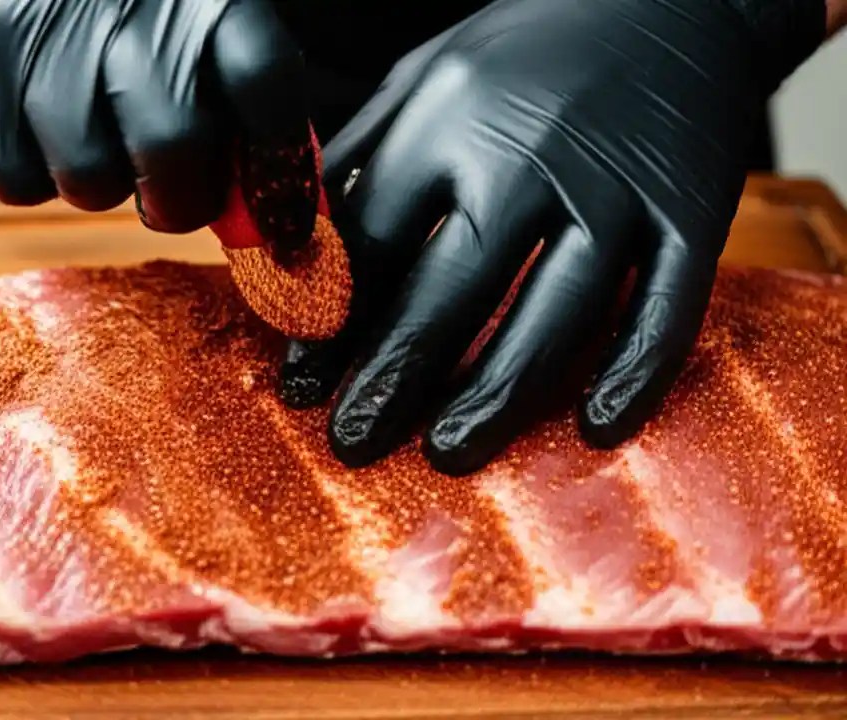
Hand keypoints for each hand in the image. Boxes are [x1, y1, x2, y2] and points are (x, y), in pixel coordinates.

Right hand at [0, 0, 307, 232]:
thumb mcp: (175, 10)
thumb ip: (225, 84)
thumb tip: (271, 199)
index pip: (261, 77)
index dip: (275, 168)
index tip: (280, 221)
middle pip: (174, 148)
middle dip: (178, 195)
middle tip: (168, 188)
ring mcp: (32, 34)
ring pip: (91, 184)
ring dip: (96, 175)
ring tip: (77, 115)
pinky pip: (20, 184)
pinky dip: (27, 167)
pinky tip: (20, 109)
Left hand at [279, 0, 827, 473]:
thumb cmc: (529, 50)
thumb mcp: (426, 75)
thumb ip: (364, 155)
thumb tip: (295, 239)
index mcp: (451, 123)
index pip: (371, 244)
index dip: (329, 322)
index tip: (303, 383)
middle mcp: (532, 159)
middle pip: (453, 291)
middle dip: (394, 377)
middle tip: (353, 442)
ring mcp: (617, 190)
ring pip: (556, 315)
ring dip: (497, 395)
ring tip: (446, 454)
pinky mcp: (694, 213)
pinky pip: (667, 308)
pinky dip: (634, 372)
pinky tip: (594, 428)